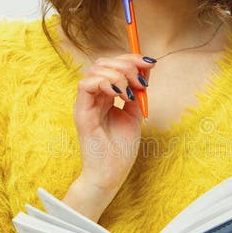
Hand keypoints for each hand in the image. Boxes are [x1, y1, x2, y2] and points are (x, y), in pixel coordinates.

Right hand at [73, 53, 155, 191]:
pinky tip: (120, 95)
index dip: (131, 59)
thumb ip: (138, 90)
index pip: (113, 65)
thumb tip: (146, 68)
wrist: (111, 173)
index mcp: (105, 95)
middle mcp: (94, 96)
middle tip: (141, 82)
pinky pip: (86, 85)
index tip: (150, 63)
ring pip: (95, 70)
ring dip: (118, 75)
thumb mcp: (135, 113)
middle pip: (104, 63)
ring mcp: (86, 102)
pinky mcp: (81, 111)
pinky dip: (105, 83)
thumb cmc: (121, 149)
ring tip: (130, 93)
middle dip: (126, 65)